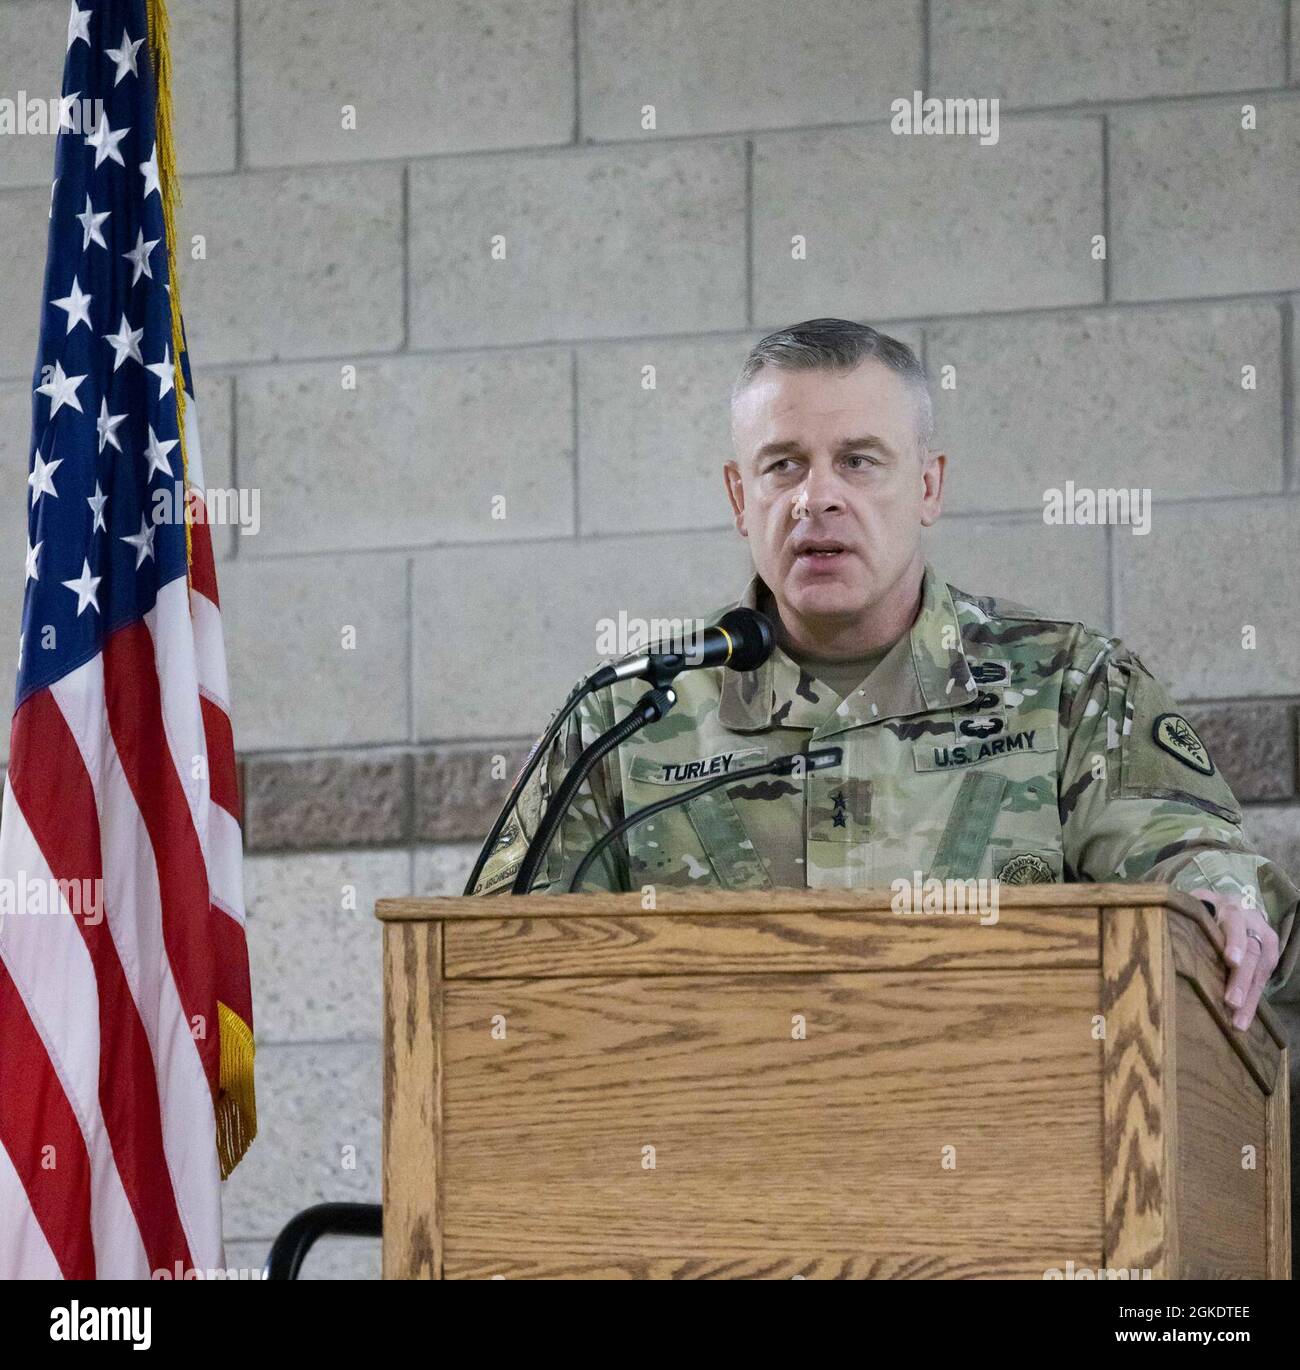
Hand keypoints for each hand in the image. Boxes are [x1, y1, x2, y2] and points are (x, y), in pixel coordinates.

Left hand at [1195, 888, 1278, 1030]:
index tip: (1231, 960)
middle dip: (1241, 979)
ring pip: (1261, 970)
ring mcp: (1265, 939)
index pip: (1235, 923)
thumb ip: (1184, 914)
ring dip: (1250, 998)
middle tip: (1231, 1002)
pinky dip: (1254, 1000)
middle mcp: (1252, 923)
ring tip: (1238, 1022)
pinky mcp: (1271, 955)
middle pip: (1252, 951)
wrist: (1234, 905)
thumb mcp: (1194, 903)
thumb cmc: (1205, 908)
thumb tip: (1160, 929)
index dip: (1234, 941)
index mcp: (1230, 908)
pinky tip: (1244, 1018)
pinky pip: (1264, 980)